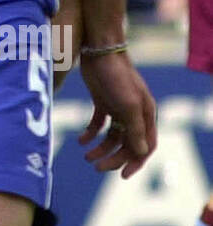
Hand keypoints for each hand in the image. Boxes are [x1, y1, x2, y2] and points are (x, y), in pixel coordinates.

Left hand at [79, 51, 156, 178]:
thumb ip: (135, 128)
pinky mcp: (102, 101)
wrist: (99, 50)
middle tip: (96, 166)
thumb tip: (141, 152)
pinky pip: (98, 123)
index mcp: (145, 115)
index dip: (136, 162)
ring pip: (112, 136)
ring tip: (86, 157)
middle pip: (127, 144)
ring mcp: (118, 107)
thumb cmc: (117, 76)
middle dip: (113, 157)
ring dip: (100, 148)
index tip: (123, 175)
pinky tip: (80, 141)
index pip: (146, 146)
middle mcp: (134, 113)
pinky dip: (90, 133)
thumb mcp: (128, 104)